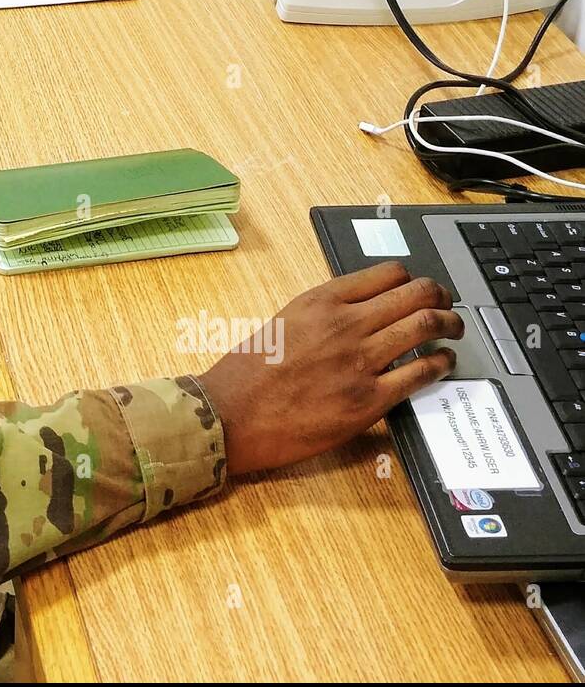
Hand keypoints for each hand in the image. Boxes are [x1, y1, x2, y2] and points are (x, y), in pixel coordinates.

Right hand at [195, 262, 460, 475]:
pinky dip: (440, 364)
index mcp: (322, 301)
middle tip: (448, 305)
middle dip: (441, 297)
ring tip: (454, 330)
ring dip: (450, 325)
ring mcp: (360, 361)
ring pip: (426, 326)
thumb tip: (362, 312)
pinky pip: (421, 372)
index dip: (412, 279)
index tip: (419, 288)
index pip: (388, 273)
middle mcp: (345, 324)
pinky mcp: (369, 399)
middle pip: (416, 294)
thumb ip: (325, 313)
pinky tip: (442, 363)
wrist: (232, 412)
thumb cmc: (249, 371)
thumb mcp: (285, 321)